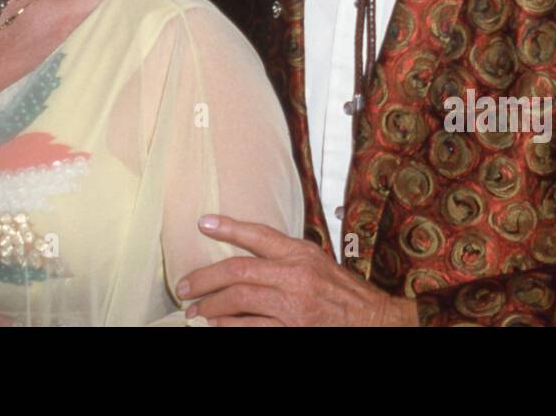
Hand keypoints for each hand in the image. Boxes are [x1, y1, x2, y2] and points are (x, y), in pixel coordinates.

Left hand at [175, 214, 416, 325]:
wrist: (373, 320)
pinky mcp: (292, 331)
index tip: (203, 223)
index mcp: (300, 254)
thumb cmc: (342, 292)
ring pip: (239, 301)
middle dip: (204, 279)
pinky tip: (216, 326)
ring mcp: (292, 308)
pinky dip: (229, 327)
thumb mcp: (315, 261)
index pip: (259, 235)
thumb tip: (245, 249)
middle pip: (238, 272)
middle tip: (183, 286)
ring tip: (194, 310)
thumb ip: (283, 254)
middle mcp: (295, 277)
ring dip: (210, 307)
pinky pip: (251, 328)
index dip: (228, 227)